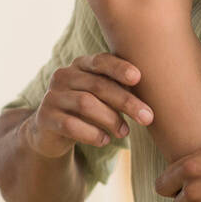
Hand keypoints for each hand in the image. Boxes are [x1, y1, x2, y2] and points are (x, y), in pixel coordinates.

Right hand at [24, 54, 152, 158]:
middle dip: (126, 101)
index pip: (101, 60)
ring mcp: (52, 96)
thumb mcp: (102, 96)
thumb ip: (120, 89)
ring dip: (111, 119)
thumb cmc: (88, 109)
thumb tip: (156, 96)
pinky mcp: (45, 118)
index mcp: (80, 64)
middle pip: (98, 85)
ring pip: (86, 104)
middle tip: (148, 117)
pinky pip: (70, 125)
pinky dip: (92, 134)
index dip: (119, 68)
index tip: (138, 78)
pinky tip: (105, 140)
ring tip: (125, 132)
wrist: (50, 132)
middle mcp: (64, 75)